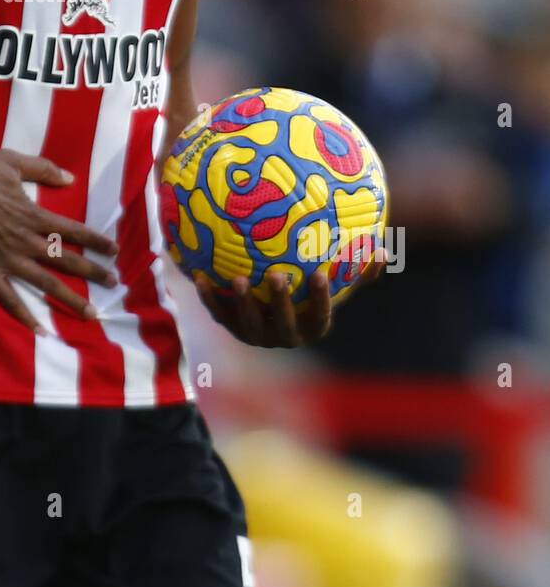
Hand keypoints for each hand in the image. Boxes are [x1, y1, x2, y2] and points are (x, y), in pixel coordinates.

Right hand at [0, 148, 118, 335]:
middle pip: (67, 260)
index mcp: (34, 215)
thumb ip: (42, 169)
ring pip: (46, 283)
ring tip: (91, 314)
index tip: (115, 251)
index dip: (96, 241)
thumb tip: (70, 178)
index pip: (74, 231)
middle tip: (114, 283)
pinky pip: (10, 299)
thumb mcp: (12, 161)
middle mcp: (26, 241)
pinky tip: (42, 331)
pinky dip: (26, 316)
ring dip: (71, 299)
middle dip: (93, 272)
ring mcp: (7, 260)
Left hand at [195, 248, 387, 347]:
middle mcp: (282, 336)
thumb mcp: (334, 282)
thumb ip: (357, 270)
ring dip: (242, 303)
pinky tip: (199, 275)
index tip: (320, 275)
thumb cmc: (309, 290)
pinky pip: (219, 313)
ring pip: (247, 325)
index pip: (319, 319)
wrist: (266, 307)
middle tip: (277, 276)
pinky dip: (209, 297)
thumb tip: (386, 250)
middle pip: (282, 326)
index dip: (320, 301)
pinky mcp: (230, 325)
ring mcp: (254, 334)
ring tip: (239, 278)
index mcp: (309, 327)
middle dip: (280, 304)